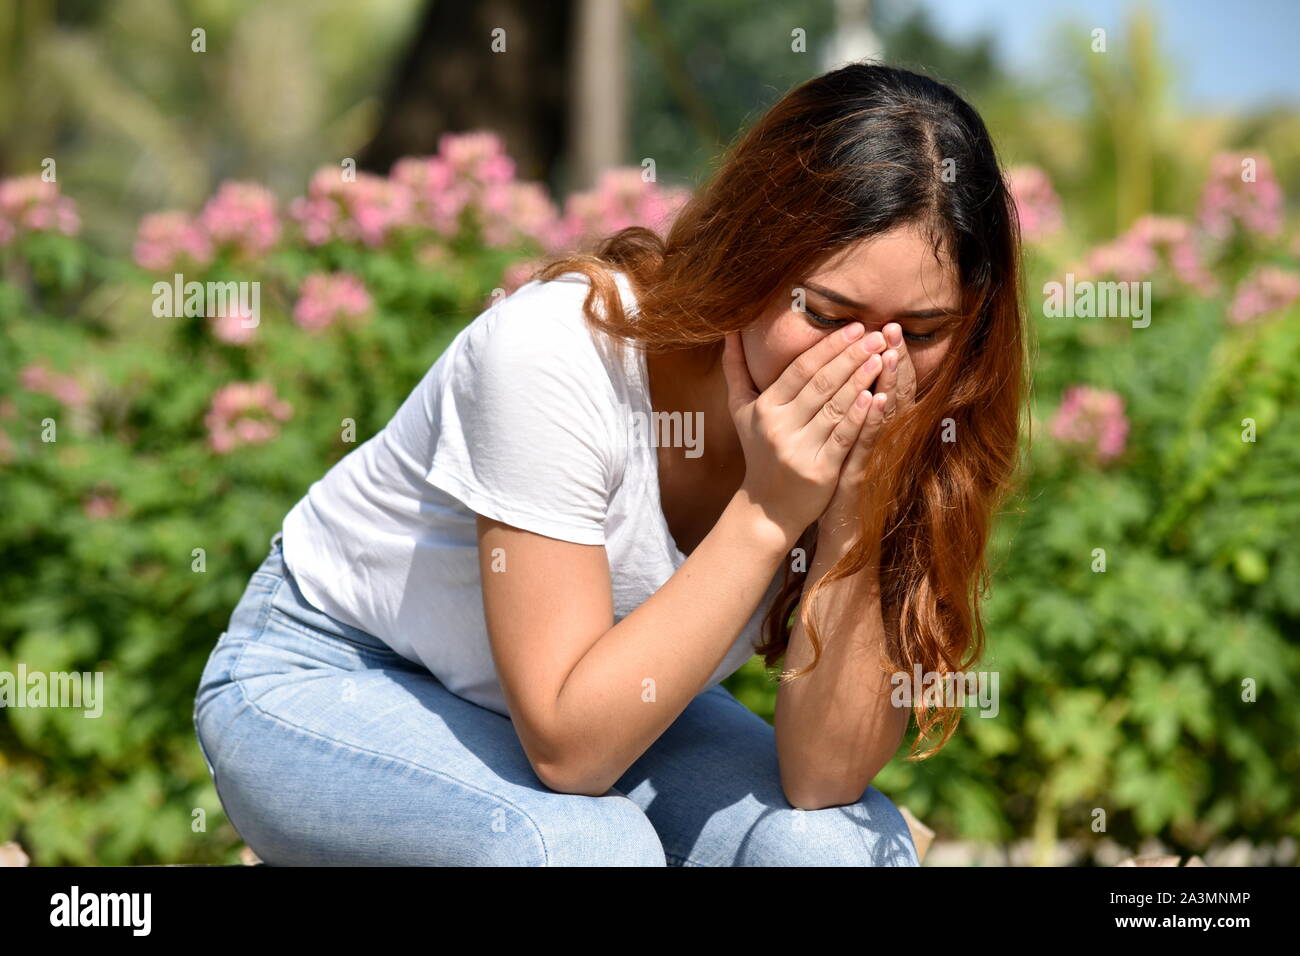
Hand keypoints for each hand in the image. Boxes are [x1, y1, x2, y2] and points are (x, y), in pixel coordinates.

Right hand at [721, 323, 884, 543]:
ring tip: (884, 357)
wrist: (767, 508)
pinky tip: (877, 396)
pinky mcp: (820, 472)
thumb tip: (729, 332)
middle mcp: (779, 427)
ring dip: (862, 380)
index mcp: (765, 408)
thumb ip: (735, 370)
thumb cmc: (758, 451)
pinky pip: (843, 438)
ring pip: (835, 407)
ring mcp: (799, 450)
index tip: (855, 327)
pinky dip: (861, 416)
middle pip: (821, 384)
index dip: (829, 347)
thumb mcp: (741, 410)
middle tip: (878, 335)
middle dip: (852, 356)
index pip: (801, 369)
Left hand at [819, 322, 918, 534]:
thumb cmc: (838, 473)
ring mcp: (875, 454)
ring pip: (886, 413)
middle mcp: (882, 436)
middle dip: (892, 358)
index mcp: (877, 423)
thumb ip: (848, 403)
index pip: (888, 381)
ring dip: (889, 383)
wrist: (840, 521)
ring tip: (890, 353)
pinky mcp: (862, 472)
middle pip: (893, 390)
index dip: (892, 354)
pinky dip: (874, 420)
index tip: (888, 325)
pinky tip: (875, 399)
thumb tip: (846, 372)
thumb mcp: (846, 436)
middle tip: (892, 328)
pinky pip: (869, 443)